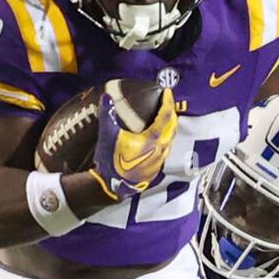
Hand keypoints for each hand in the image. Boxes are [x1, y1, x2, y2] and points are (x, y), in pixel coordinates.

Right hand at [90, 83, 178, 200]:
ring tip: (164, 116)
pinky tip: (158, 136)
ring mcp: (160, 159)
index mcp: (152, 139)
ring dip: (169, 125)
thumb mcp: (108, 136)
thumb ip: (107, 115)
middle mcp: (161, 148)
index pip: (166, 116)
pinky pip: (166, 147)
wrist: (114, 186)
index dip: (168, 102)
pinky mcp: (157, 167)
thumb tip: (106, 97)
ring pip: (170, 138)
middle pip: (172, 126)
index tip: (168, 92)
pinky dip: (165, 137)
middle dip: (171, 112)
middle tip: (167, 101)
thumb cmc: (112, 161)